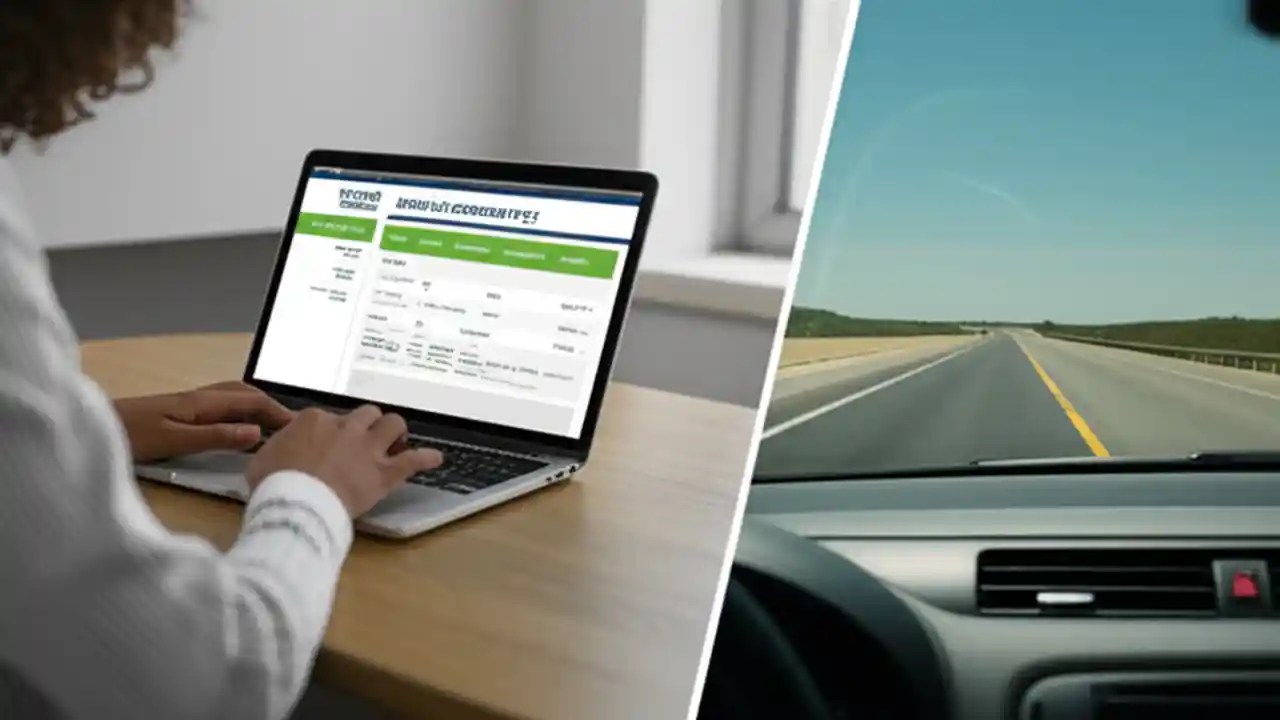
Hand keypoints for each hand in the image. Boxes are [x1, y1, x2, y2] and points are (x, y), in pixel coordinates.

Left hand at [115, 381, 296, 463]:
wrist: (94, 426)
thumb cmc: (131, 435)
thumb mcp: (177, 441)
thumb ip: (217, 436)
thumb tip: (255, 432)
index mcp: (202, 402)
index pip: (252, 401)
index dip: (278, 413)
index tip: (299, 428)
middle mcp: (199, 397)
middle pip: (245, 394)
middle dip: (272, 406)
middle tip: (291, 427)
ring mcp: (189, 402)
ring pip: (233, 397)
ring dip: (257, 407)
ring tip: (272, 426)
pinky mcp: (179, 411)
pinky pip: (221, 406)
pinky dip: (240, 412)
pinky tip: (238, 426)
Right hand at [247, 405, 443, 516]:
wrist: (297, 503)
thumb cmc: (275, 484)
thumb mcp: (263, 459)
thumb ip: (278, 448)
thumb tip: (278, 449)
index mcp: (315, 419)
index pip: (330, 417)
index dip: (332, 431)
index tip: (329, 442)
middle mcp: (347, 427)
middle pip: (366, 414)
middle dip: (368, 424)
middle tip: (367, 437)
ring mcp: (368, 448)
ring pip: (393, 424)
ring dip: (396, 431)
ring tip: (396, 440)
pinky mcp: (384, 472)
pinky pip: (414, 459)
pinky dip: (426, 458)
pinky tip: (436, 458)